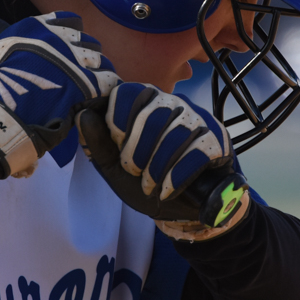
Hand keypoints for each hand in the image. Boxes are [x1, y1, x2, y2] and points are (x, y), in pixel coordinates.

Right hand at [0, 12, 117, 177]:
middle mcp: (62, 39)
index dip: (72, 36)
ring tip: (89, 86)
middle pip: (88, 41)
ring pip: (101, 60)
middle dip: (85, 55)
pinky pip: (109, 79)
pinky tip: (101, 95)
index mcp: (40, 27)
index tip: (68, 48)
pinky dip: (107, 86)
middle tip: (78, 71)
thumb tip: (27, 49)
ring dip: (96, 72)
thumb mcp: (1, 51)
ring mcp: (77, 60)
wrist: (5, 110)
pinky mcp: (89, 83)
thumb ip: (20, 44)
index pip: (71, 21)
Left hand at [76, 83, 253, 239]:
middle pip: (151, 114)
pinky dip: (176, 176)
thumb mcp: (115, 168)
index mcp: (145, 104)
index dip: (117, 121)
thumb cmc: (148, 181)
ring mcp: (198, 120)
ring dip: (156, 168)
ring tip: (151, 185)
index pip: (128, 92)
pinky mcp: (217, 140)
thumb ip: (98, 143)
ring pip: (175, 134)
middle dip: (136, 151)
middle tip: (135, 172)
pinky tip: (168, 190)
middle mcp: (173, 104)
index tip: (117, 146)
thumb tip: (82, 115)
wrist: (185, 208)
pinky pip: (196, 152)